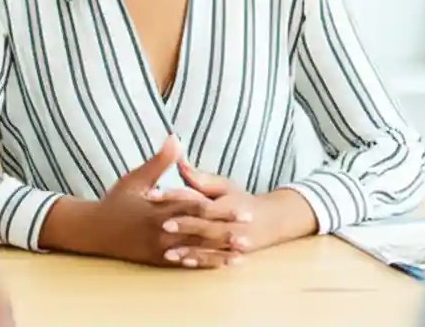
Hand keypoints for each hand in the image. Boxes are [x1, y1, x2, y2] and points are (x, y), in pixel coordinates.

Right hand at [48, 136, 250, 268]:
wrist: (93, 230)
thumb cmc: (115, 200)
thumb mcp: (136, 178)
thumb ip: (159, 161)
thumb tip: (175, 138)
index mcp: (159, 209)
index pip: (196, 209)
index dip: (221, 210)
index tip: (242, 210)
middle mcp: (161, 231)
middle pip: (200, 233)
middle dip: (225, 235)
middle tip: (249, 235)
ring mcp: (159, 248)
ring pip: (195, 252)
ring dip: (219, 254)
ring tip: (242, 256)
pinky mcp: (157, 260)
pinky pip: (184, 264)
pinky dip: (204, 264)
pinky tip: (220, 265)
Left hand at [148, 160, 317, 254]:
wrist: (271, 221)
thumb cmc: (241, 200)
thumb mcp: (225, 186)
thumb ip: (201, 178)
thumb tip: (180, 163)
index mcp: (226, 201)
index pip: (198, 197)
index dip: (175, 195)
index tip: (152, 194)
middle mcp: (230, 221)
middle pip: (205, 222)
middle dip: (184, 223)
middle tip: (162, 223)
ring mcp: (232, 239)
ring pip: (208, 243)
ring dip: (188, 247)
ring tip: (167, 251)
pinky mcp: (231, 253)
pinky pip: (213, 258)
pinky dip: (198, 260)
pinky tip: (181, 261)